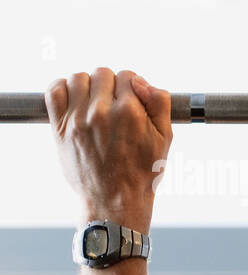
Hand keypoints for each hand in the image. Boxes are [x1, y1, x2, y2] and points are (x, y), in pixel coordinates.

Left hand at [46, 68, 171, 229]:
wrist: (116, 200)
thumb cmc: (143, 172)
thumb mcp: (165, 139)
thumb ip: (160, 104)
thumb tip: (141, 82)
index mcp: (130, 113)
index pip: (128, 76)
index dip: (133, 85)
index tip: (133, 99)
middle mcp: (101, 113)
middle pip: (103, 74)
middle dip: (111, 84)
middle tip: (115, 103)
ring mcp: (77, 120)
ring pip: (78, 78)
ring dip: (88, 85)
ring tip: (94, 100)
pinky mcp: (60, 128)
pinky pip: (54, 91)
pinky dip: (62, 88)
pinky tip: (73, 98)